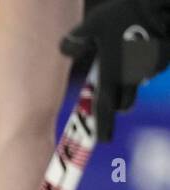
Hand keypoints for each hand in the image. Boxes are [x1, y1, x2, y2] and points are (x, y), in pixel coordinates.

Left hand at [61, 0, 169, 140]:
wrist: (160, 4)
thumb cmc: (124, 13)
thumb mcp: (93, 24)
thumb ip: (76, 40)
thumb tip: (65, 49)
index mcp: (112, 74)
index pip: (106, 108)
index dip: (103, 126)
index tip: (102, 140)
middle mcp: (133, 77)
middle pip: (125, 103)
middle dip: (117, 103)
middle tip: (110, 91)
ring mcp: (151, 69)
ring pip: (138, 85)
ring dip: (131, 81)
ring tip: (124, 57)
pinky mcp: (163, 59)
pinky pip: (151, 69)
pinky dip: (144, 65)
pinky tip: (140, 45)